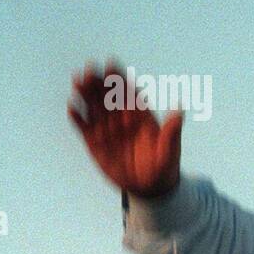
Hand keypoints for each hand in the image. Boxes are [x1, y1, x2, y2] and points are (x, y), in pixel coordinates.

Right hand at [68, 61, 183, 196]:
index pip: (129, 93)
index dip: (120, 79)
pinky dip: (79, 119)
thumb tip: (180, 109)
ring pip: (95, 108)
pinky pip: (85, 129)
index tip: (112, 64)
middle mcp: (122, 119)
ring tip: (78, 80)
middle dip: (100, 82)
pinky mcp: (95, 143)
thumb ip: (172, 131)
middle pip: (109, 97)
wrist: (150, 188)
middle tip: (91, 67)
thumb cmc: (164, 167)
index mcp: (141, 117)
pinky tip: (72, 107)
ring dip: (86, 94)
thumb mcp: (170, 151)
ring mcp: (108, 130)